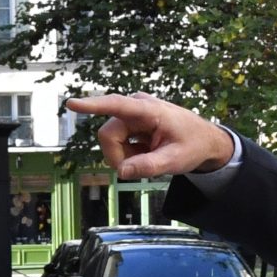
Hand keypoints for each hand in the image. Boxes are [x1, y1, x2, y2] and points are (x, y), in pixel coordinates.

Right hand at [63, 93, 233, 178]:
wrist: (205, 140)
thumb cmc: (193, 145)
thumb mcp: (175, 160)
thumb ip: (149, 166)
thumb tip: (122, 172)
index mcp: (149, 110)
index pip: (117, 105)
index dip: (92, 106)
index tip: (71, 104)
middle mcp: (136, 106)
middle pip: (107, 135)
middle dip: (117, 156)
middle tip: (140, 167)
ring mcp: (131, 113)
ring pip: (110, 140)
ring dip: (125, 155)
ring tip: (148, 157)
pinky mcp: (130, 121)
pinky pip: (117, 142)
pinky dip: (128, 153)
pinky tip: (146, 152)